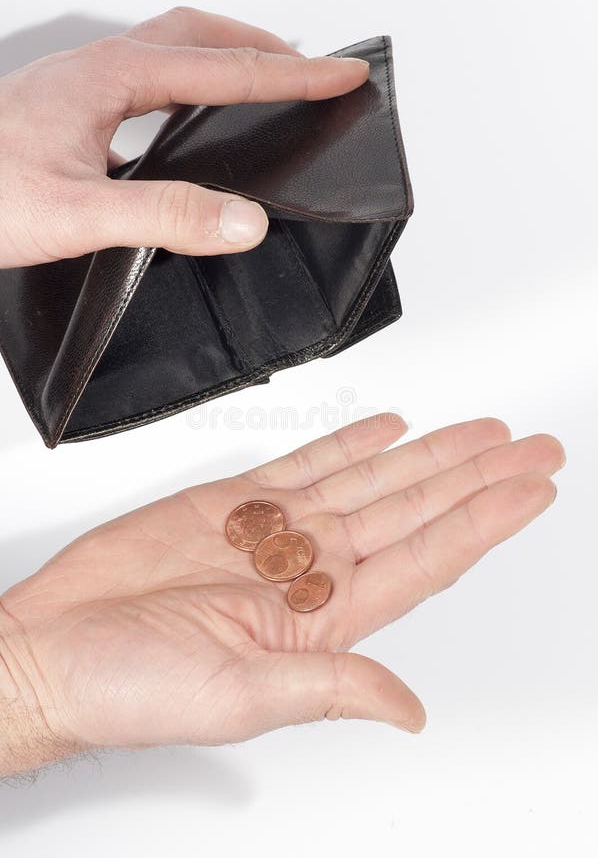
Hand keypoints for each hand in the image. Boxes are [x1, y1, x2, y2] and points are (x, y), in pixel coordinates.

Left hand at [0, 6, 368, 268]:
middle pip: (198, 35)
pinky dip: (185, 87)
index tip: (341, 74)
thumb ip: (167, 214)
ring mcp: (80, 88)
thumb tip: (246, 219)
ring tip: (262, 79)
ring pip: (168, 52)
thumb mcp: (79, 214)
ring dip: (223, 58)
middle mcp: (96, 72)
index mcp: (109, 80)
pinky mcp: (68, 113)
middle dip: (262, 47)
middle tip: (310, 66)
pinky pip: (143, 81)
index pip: (223, 69)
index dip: (291, 73)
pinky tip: (185, 122)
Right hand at [0, 414, 563, 774]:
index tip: (531, 491)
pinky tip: (389, 431)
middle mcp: (307, 570)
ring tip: (479, 433)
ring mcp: (272, 531)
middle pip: (414, 510)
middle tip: (530, 448)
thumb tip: (407, 711)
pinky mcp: (232, 501)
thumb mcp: (242, 699)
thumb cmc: (130, 685)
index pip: (429, 558)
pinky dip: (350, 443)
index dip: (486, 521)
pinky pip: (305, 462)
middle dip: (477, 476)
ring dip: (428, 455)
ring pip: (371, 479)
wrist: (56, 648)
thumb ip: (332, 689)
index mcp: (321, 618)